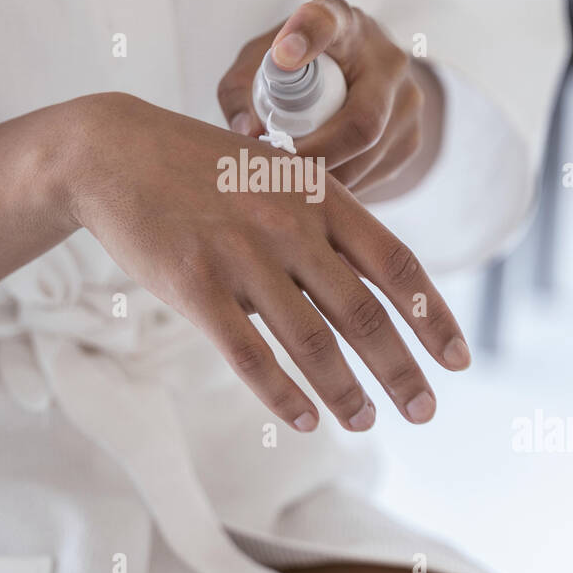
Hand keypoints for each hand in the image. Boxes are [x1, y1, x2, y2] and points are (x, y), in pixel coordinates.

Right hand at [65, 92, 471, 432]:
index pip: (397, 263)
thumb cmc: (201, 168)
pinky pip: (249, 354)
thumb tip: (369, 287)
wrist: (114, 151)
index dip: (434, 315)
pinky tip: (304, 420)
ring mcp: (242, 255)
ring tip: (366, 421)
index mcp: (319, 195)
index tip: (459, 358)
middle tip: (425, 410)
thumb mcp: (277, 174)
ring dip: (346, 392)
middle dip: (402, 370)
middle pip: (364, 313)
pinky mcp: (195, 284)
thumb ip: (322, 221)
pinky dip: (282, 394)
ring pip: (312, 342)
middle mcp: (290, 224)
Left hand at [218, 0, 434, 195]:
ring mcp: (408, 99)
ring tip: (287, 179)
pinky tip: (315, 184)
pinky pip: (374, 174)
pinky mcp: (413, 138)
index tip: (281, 56)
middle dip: (315, 153)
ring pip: (368, 155)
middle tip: (276, 168)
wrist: (364, 81)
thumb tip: (247, 132)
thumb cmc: (299, 70)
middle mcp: (385, 57)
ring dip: (324, 177)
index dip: (306, 36)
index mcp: (341, 23)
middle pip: (361, 119)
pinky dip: (339, 187)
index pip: (327, 21)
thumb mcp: (263, 66)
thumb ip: (241, 91)